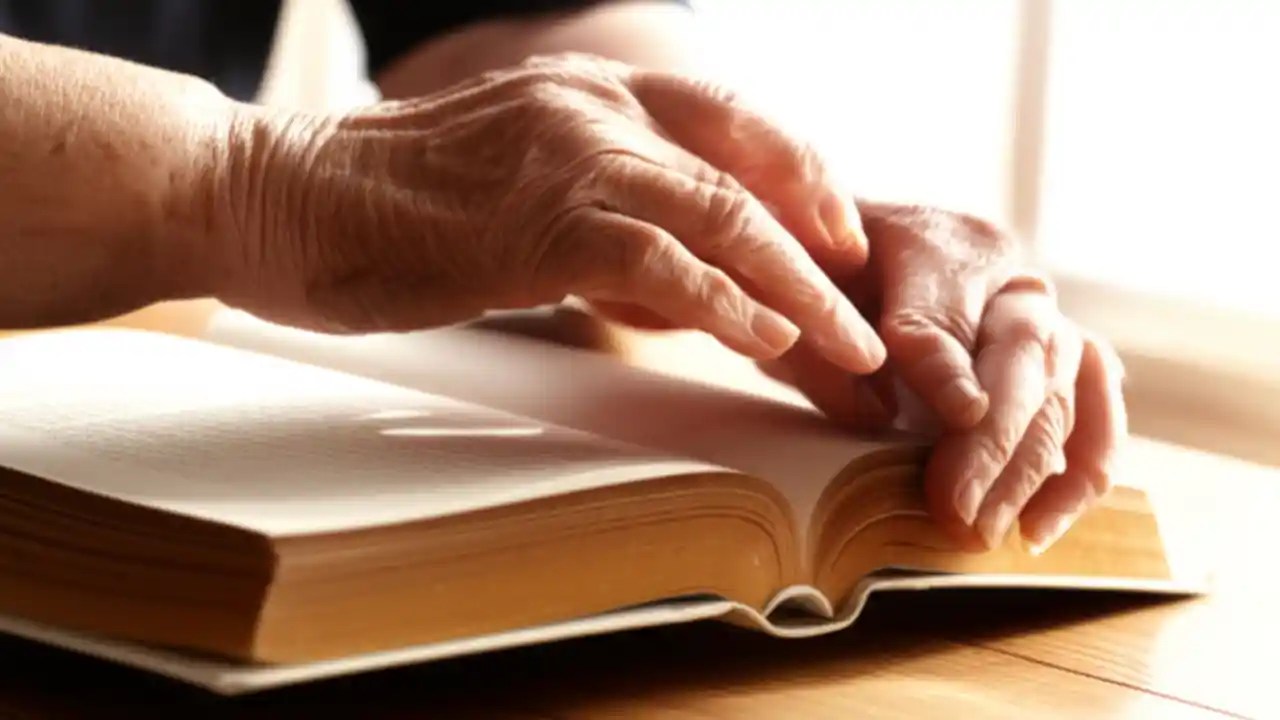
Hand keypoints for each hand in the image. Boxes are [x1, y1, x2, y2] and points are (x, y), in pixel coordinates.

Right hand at [198, 53, 884, 372]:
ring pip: (723, 212)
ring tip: (847, 350)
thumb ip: (596, 205)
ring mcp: (567, 156)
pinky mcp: (535, 222)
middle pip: (751, 167)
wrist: (273, 192)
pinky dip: (723, 300)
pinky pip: (658, 259)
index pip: (734, 123)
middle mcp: (593, 107)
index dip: (806, 180)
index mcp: (591, 90)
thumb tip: (675, 271)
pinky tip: (762, 337)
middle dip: (825, 247)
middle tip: (870, 316)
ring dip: (798, 288)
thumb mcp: (513, 181)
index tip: (847, 242)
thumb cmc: (387, 203)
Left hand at [762, 202, 1126, 552]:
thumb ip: (828, 344)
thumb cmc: (824, 287)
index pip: (943, 306)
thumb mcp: (806, 302)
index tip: (959, 412)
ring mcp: (1047, 321)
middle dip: (992, 439)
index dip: (948, 364)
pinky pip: (1097, 417)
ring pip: (1062, 391)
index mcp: (935, 243)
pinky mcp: (1069, 367)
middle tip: (957, 507)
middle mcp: (1007, 277)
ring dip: (1026, 470)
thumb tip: (877, 412)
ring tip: (982, 533)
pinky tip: (1037, 532)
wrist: (851, 265)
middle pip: (1020, 352)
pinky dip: (1077, 478)